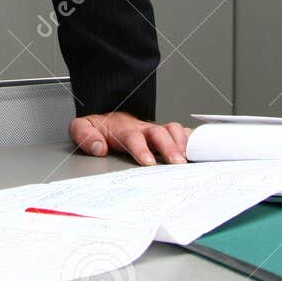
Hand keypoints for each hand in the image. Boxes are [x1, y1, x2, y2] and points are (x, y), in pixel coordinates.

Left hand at [70, 112, 189, 165]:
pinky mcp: (166, 134)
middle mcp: (143, 128)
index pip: (133, 137)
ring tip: (188, 159)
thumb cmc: (102, 128)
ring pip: (173, 131)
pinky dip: (191, 139)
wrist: (112, 117)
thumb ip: (84, 135)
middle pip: (159, 133)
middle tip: (176, 163)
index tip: (147, 162)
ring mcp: (156, 130)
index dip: (141, 149)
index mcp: (124, 129)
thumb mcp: (83, 127)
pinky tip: (198, 150)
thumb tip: (97, 147)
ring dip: (181, 144)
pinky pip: (182, 133)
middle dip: (169, 148)